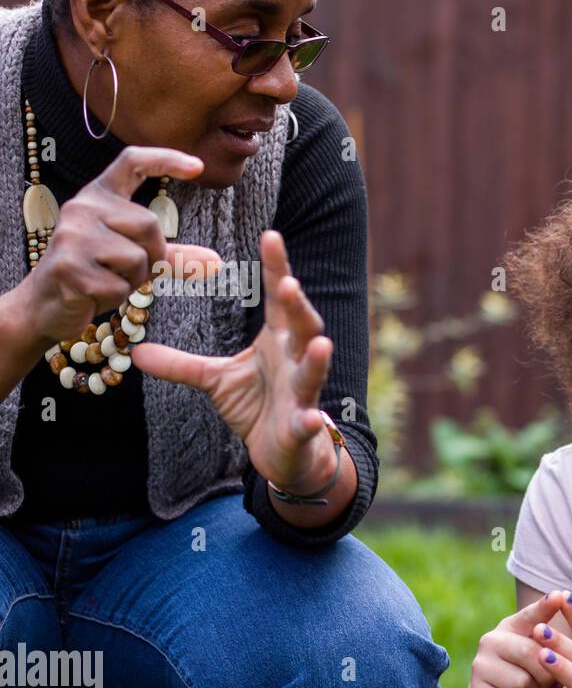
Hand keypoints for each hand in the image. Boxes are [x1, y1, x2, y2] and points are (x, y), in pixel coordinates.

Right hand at [18, 145, 215, 349]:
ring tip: (105, 279)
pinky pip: (118, 286)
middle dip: (151, 256)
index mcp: (99, 197)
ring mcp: (72, 235)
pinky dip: (114, 297)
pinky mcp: (69, 266)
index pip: (132, 163)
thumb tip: (217, 262)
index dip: (165, 159)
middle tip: (126, 269)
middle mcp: (83, 207)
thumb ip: (174, 257)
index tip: (198, 166)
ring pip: (136, 258)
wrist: (47, 303)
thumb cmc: (96, 273)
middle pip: (149, 225)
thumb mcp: (134, 257)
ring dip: (131, 280)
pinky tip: (92, 293)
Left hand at [131, 229, 337, 492]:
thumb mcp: (215, 380)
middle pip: (302, 327)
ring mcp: (302, 393)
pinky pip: (307, 422)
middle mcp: (295, 360)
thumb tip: (136, 352)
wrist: (283, 451)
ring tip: (319, 343)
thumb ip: (181, 364)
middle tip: (288, 284)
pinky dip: (309, 421)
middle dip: (299, 306)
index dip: (276, 269)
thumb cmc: (258, 407)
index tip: (270, 236)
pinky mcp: (301, 426)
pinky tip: (309, 419)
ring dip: (317, 358)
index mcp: (278, 341)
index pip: (278, 299)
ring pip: (313, 371)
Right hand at [469, 590, 568, 687]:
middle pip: (530, 653)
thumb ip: (555, 639)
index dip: (545, 607)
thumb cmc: (537, 676)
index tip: (559, 596)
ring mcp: (480, 667)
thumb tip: (565, 603)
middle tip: (551, 683)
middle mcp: (491, 641)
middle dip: (548, 673)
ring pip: (522, 683)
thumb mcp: (548, 657)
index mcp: (511, 626)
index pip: (530, 615)